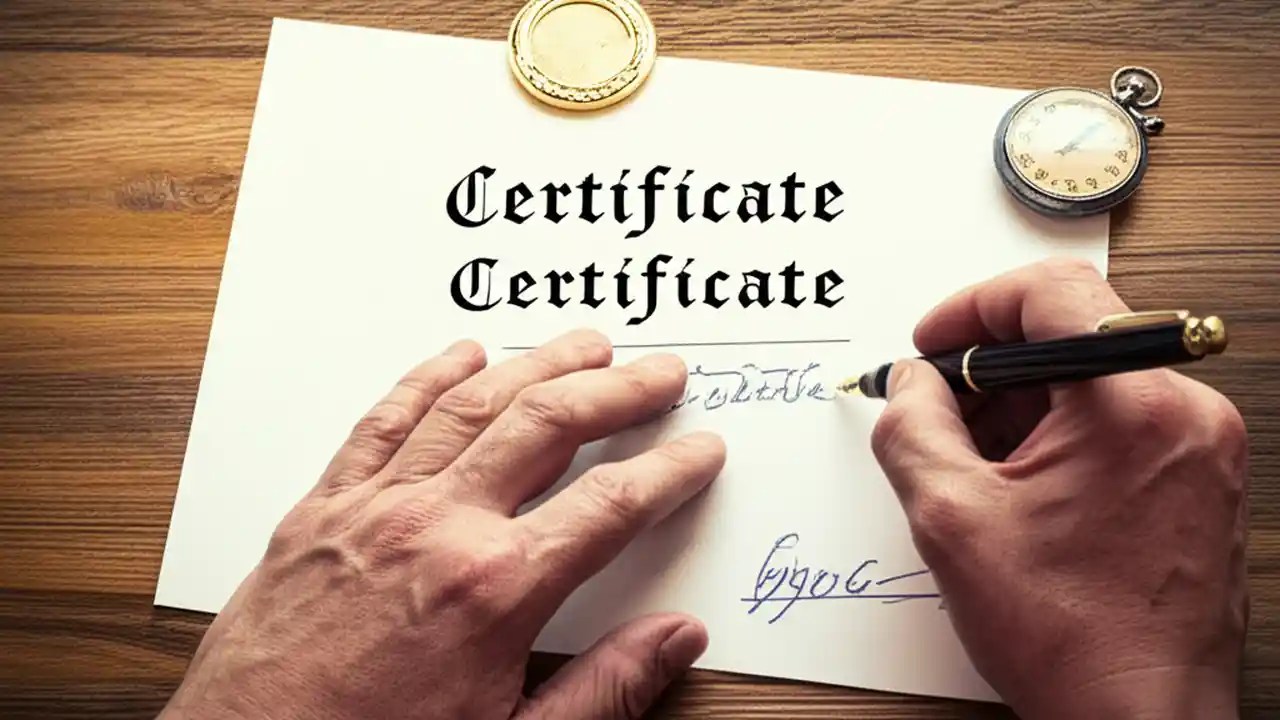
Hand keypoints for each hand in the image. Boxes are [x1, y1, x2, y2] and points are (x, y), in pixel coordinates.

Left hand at [159, 330, 726, 719]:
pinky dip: (427, 377)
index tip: (699, 450)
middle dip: (618, 391)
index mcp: (494, 590)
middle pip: (549, 426)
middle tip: (662, 373)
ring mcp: (374, 509)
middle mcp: (436, 528)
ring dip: (537, 364)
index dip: (670, 470)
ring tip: (586, 345)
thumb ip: (606, 689)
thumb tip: (677, 639)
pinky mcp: (321, 510)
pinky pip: (382, 420)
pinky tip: (463, 354)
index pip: (611, 504)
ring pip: (473, 405)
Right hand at [871, 259, 1247, 719]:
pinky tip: (1016, 488)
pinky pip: (1120, 422)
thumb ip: (911, 426)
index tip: (933, 342)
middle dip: (988, 367)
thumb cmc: (1070, 637)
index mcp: (1132, 406)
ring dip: (1021, 405)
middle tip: (936, 409)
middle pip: (1071, 335)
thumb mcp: (950, 519)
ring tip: (971, 465)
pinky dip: (1060, 436)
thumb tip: (910, 383)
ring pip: (1093, 381)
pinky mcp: (1199, 478)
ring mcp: (1201, 447)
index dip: (973, 307)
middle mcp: (1184, 412)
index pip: (1051, 292)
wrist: (1139, 717)